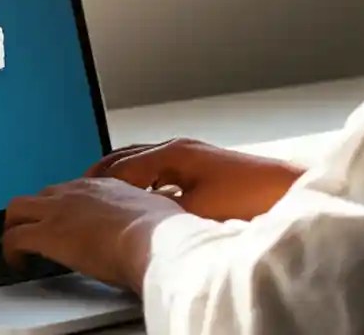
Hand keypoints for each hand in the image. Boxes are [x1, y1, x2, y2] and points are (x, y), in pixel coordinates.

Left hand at [3, 177, 183, 292]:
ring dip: (17, 227)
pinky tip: (20, 265)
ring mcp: (60, 210)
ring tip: (21, 248)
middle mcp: (79, 191)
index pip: (72, 190)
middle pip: (42, 194)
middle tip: (39, 233)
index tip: (68, 223)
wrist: (154, 239)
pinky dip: (12, 252)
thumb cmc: (163, 231)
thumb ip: (148, 213)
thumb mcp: (158, 211)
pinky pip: (14, 238)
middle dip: (36, 214)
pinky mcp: (47, 233)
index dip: (65, 207)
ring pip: (18, 208)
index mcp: (105, 185)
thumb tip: (157, 220)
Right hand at [86, 138, 304, 221]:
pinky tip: (142, 199)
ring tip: (103, 195)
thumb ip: (158, 209)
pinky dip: (143, 182)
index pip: (121, 169)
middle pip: (127, 158)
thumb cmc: (248, 197)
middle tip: (78, 193)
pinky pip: (160, 170)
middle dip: (102, 175)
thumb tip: (133, 215)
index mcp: (172, 153)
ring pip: (143, 162)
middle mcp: (179, 149)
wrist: (286, 189)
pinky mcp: (203, 168)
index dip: (97, 186)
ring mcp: (191, 155)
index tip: (78, 199)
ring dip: (122, 177)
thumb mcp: (194, 209)